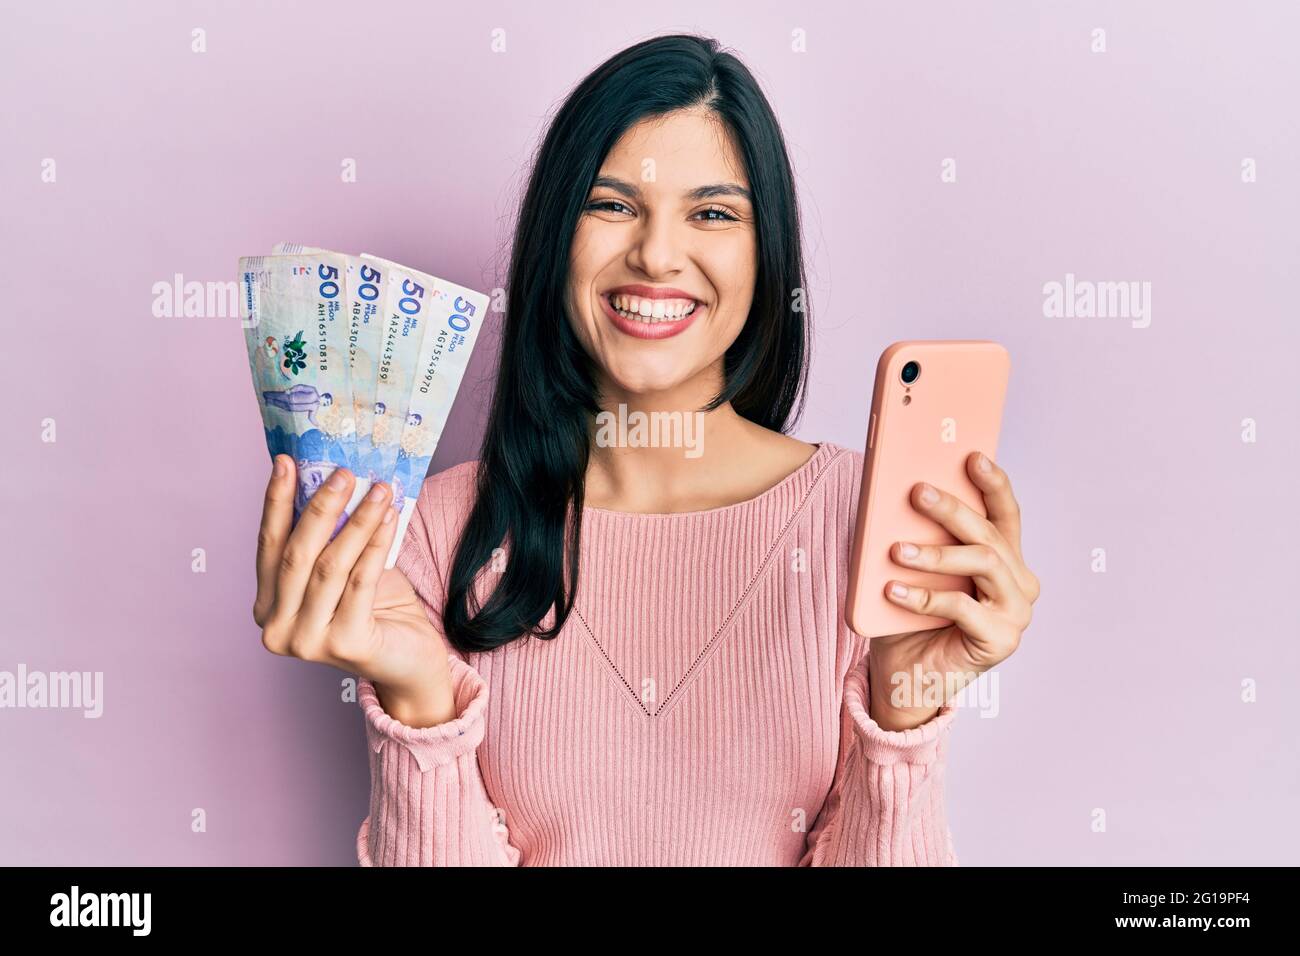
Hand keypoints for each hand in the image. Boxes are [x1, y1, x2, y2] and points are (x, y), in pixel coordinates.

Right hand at [253, 455, 454, 724]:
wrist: (408, 660)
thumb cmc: (374, 610)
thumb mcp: (343, 568)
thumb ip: (328, 538)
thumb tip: (332, 478)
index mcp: (267, 605)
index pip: (268, 545)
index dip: (276, 501)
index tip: (286, 461)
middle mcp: (277, 628)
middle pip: (297, 553)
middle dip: (321, 506)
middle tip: (344, 471)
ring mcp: (307, 641)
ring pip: (330, 566)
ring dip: (357, 521)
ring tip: (379, 490)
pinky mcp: (344, 645)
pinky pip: (361, 582)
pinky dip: (375, 544)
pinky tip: (389, 518)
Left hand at [867, 451, 1040, 730]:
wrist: (906, 674)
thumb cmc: (910, 617)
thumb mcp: (915, 569)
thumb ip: (920, 536)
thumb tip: (898, 496)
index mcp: (1005, 559)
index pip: (1005, 514)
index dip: (993, 483)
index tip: (972, 456)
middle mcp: (1019, 583)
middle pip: (989, 534)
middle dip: (953, 509)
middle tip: (917, 492)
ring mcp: (1016, 613)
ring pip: (982, 563)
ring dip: (936, 553)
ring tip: (896, 550)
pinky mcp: (1000, 640)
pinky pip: (962, 608)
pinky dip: (924, 597)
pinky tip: (893, 591)